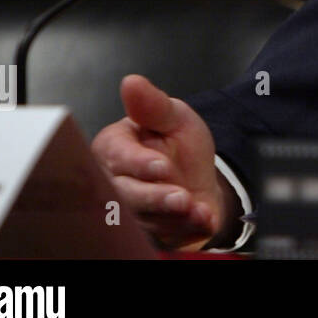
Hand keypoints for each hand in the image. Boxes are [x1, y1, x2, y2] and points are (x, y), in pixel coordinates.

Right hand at [91, 74, 235, 250]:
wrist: (201, 179)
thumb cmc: (180, 144)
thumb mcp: (173, 116)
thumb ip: (152, 104)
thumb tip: (131, 81)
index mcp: (114, 147)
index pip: (118, 157)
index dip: (138, 163)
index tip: (161, 166)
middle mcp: (114, 181)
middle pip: (125, 194)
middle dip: (154, 198)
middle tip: (180, 198)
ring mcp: (130, 210)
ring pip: (143, 219)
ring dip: (171, 217)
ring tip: (195, 209)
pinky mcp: (147, 233)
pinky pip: (162, 236)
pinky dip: (185, 230)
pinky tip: (204, 220)